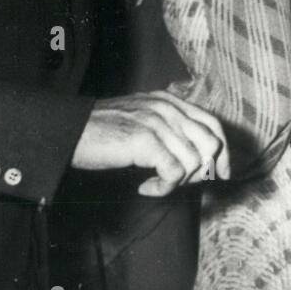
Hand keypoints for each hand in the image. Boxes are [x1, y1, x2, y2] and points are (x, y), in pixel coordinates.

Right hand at [71, 91, 229, 196]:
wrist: (67, 131)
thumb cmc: (101, 130)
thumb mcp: (141, 118)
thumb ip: (167, 127)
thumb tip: (197, 155)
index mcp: (169, 101)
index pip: (212, 124)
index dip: (223, 152)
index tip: (222, 174)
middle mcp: (168, 108)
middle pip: (211, 144)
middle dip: (203, 171)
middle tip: (179, 183)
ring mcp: (158, 123)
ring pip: (194, 162)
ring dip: (178, 181)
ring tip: (155, 183)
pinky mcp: (146, 141)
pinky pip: (174, 173)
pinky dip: (164, 187)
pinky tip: (146, 188)